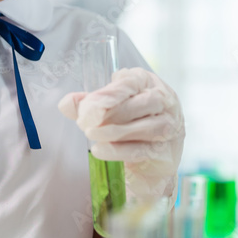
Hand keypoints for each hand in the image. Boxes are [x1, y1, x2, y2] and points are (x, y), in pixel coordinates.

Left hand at [58, 67, 183, 203]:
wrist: (150, 155)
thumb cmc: (126, 121)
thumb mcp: (105, 106)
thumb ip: (86, 104)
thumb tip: (67, 103)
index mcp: (147, 82)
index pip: (132, 82)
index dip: (110, 93)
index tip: (89, 104)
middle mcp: (165, 101)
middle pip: (145, 102)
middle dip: (113, 112)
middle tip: (86, 122)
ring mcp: (170, 127)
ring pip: (149, 126)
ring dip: (116, 131)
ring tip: (91, 134)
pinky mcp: (167, 152)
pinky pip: (145, 150)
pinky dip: (120, 151)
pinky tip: (100, 150)